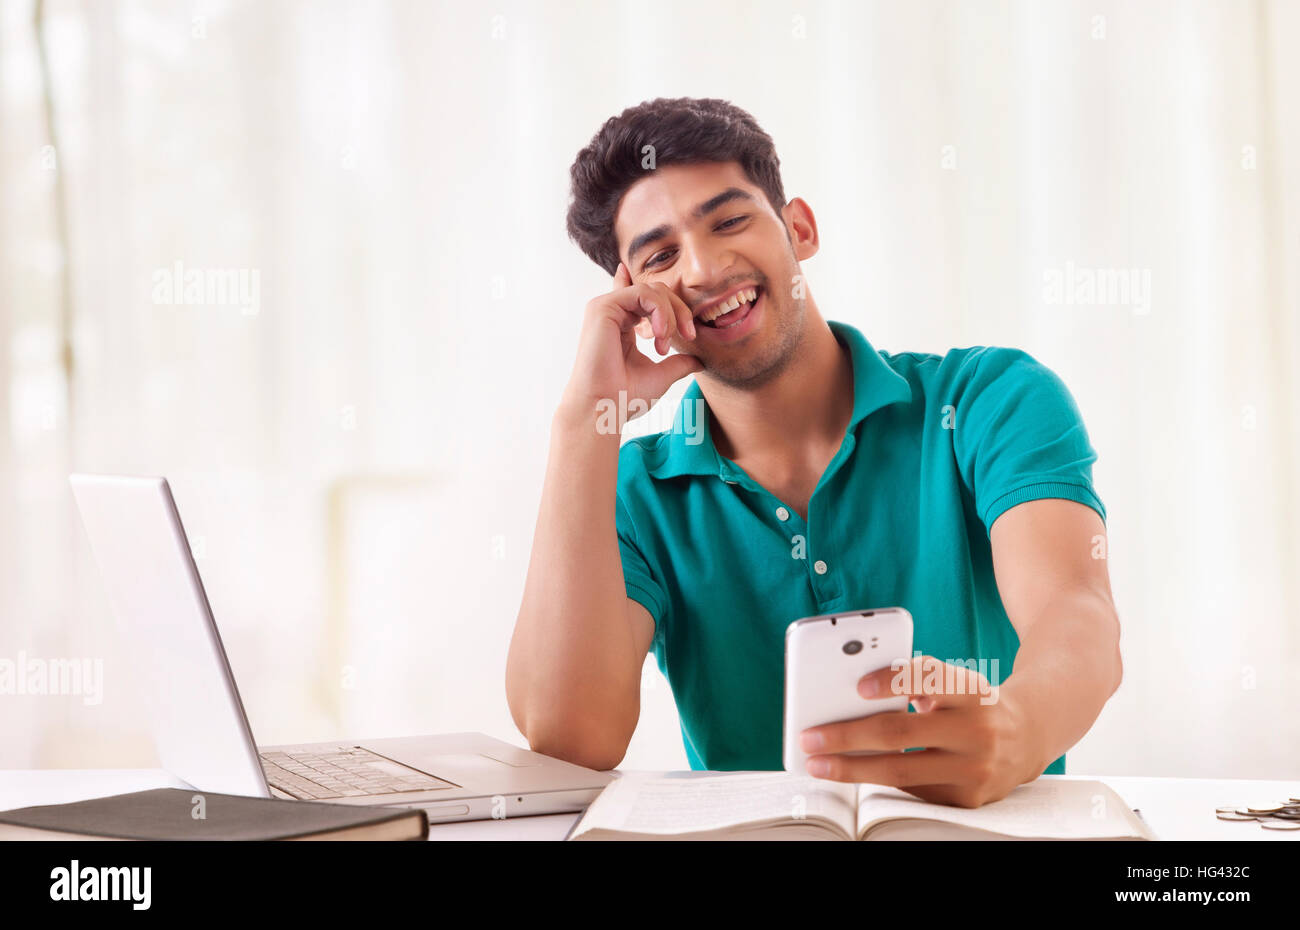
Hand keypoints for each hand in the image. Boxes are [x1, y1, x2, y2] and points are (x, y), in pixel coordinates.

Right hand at [559, 262, 703, 426]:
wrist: (603, 408)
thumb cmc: (625, 397)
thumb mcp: (660, 376)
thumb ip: (678, 363)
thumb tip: (699, 361)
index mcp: (623, 325)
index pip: (646, 298)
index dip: (670, 304)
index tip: (689, 333)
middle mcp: (613, 314)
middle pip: (657, 292)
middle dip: (680, 311)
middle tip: (689, 336)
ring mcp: (606, 308)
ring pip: (651, 290)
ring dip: (670, 313)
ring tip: (667, 343)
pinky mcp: (602, 307)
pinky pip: (642, 292)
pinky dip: (660, 309)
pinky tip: (661, 334)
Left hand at [798, 655, 1047, 807]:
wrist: (1028, 735)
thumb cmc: (971, 702)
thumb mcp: (954, 682)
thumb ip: (916, 684)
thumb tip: (852, 699)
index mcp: (971, 691)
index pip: (929, 678)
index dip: (892, 681)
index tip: (857, 685)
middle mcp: (977, 729)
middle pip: (900, 732)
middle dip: (847, 735)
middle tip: (810, 736)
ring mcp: (974, 768)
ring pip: (901, 770)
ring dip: (851, 768)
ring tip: (818, 763)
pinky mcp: (968, 798)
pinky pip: (913, 790)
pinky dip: (877, 780)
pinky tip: (852, 773)